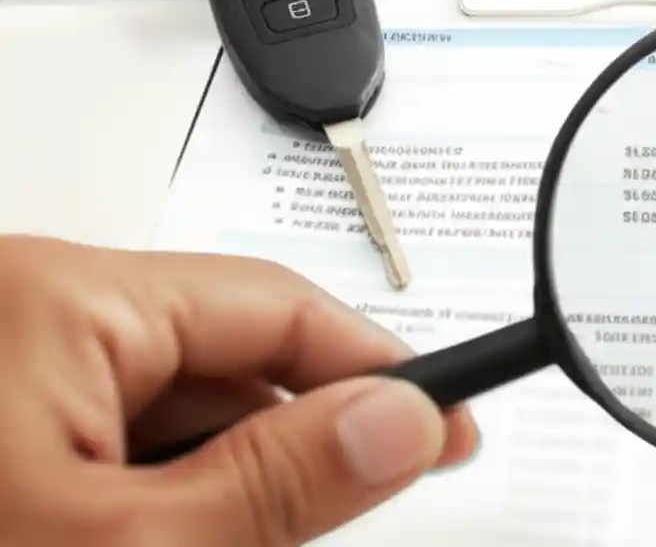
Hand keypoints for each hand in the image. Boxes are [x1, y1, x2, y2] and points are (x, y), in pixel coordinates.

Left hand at [0, 236, 476, 545]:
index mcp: (59, 301)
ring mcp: (19, 362)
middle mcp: (35, 309)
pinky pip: (129, 429)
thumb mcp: (128, 546)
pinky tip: (174, 529)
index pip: (275, 303)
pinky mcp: (10, 415)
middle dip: (296, 437)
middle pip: (232, 355)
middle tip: (362, 498)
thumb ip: (277, 480)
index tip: (444, 423)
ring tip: (243, 534)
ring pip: (185, 402)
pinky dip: (172, 485)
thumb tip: (401, 421)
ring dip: (232, 473)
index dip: (376, 368)